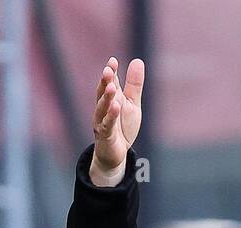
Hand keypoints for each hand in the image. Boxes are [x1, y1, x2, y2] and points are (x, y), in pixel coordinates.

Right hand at [90, 56, 144, 185]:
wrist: (117, 154)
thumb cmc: (123, 127)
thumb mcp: (132, 104)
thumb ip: (134, 85)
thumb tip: (138, 60)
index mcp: (109, 100)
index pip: (108, 83)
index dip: (110, 72)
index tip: (113, 61)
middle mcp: (102, 109)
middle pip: (102, 93)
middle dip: (105, 82)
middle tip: (108, 70)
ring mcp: (102, 122)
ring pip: (102, 108)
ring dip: (106, 98)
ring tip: (112, 87)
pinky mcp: (105, 136)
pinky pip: (107, 125)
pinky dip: (111, 116)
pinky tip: (116, 107)